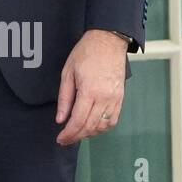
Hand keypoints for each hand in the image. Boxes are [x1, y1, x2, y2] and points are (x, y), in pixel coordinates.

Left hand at [55, 28, 127, 144]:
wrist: (108, 42)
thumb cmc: (86, 53)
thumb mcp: (67, 73)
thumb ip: (64, 98)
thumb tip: (60, 119)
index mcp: (89, 91)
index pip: (78, 121)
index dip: (69, 134)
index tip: (60, 139)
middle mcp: (105, 99)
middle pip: (90, 127)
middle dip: (77, 136)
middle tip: (66, 140)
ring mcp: (115, 100)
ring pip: (103, 126)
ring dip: (90, 134)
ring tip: (77, 134)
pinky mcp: (120, 99)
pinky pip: (113, 120)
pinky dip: (103, 128)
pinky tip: (93, 127)